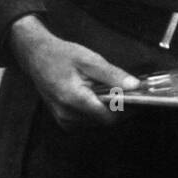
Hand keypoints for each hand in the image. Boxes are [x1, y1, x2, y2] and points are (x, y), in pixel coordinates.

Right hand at [9, 15, 138, 128]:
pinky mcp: (63, 119)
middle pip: (104, 121)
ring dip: (111, 110)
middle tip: (134, 92)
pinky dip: (99, 111)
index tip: (141, 99)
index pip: (108, 116)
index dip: (127, 110)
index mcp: (73, 99)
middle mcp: (67, 114)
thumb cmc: (62, 55)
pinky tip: (103, 96)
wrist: (36, 57)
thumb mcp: (90, 60)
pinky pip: (88, 120)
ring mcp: (63, 119)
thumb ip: (113, 74)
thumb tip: (135, 86)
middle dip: (121, 109)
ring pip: (97, 122)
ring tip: (120, 92)